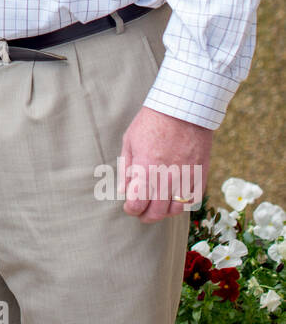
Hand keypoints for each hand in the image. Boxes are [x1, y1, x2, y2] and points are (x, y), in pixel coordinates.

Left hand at [121, 105, 211, 223]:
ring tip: (159, 206)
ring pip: (176, 210)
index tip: (130, 206)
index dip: (131, 209)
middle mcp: (167, 178)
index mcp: (146, 170)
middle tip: (142, 212)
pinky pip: (193, 199)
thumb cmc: (152, 122)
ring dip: (165, 212)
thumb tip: (123, 191)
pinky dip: (184, 203)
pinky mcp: (200, 174)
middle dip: (145, 216)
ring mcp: (186, 177)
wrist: (183, 107)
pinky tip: (176, 198)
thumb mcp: (130, 141)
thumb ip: (126, 168)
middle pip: (156, 213)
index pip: (137, 205)